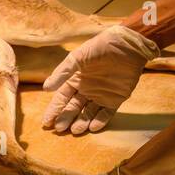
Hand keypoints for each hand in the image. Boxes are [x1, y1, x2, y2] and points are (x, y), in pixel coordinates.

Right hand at [40, 25, 159, 134]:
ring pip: (89, 113)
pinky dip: (100, 120)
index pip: (62, 98)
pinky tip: (93, 127)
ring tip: (76, 130)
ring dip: (82, 122)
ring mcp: (101, 95)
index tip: (47, 122)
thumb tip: (46, 88)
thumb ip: (62, 73)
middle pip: (74, 108)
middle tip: (60, 129)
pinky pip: (107, 113)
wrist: (128, 44)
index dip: (54, 110)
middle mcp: (86, 89)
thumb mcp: (78, 57)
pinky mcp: (116, 98)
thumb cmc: (100, 47)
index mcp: (75, 79)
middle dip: (66, 118)